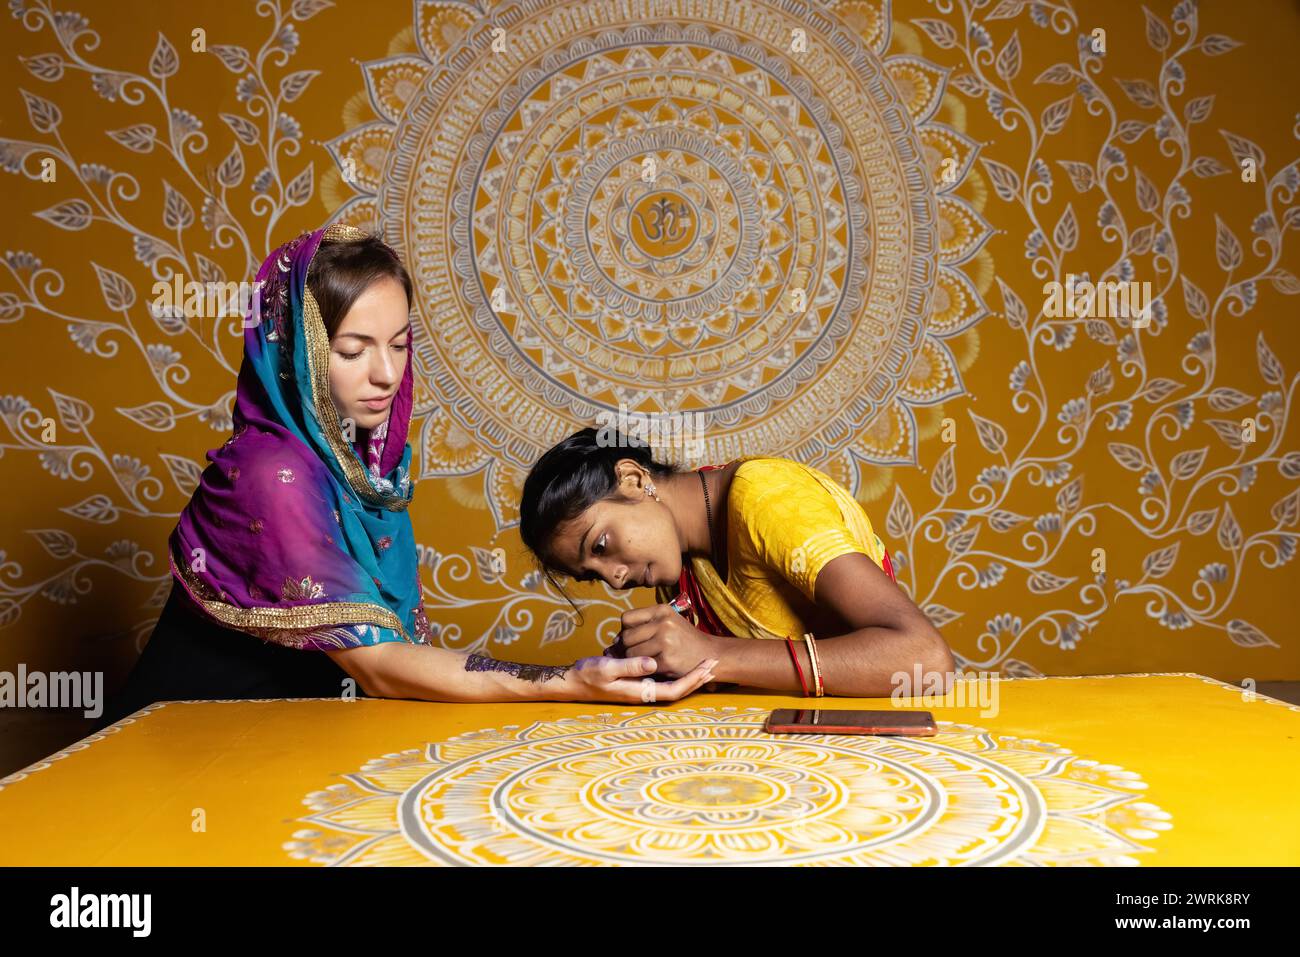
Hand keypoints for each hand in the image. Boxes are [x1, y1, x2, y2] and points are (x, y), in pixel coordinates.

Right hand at [565, 655, 718, 703]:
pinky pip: (662, 678)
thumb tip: (653, 663)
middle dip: (696, 678)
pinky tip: (681, 659)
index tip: (706, 668)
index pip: (674, 690)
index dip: (692, 681)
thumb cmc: (587, 675)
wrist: (573, 681)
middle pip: (677, 689)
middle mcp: (644, 692)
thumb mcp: (607, 668)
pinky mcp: (637, 680)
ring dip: (688, 674)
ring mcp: (641, 687)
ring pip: (671, 684)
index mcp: (639, 692)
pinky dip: (675, 670)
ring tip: (704, 662)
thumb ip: (630, 666)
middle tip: (714, 663)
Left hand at [619, 603, 723, 679]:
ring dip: (632, 660)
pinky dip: (644, 669)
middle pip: (625, 637)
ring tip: (642, 661)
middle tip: (633, 654)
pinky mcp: (667, 660)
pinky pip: (642, 666)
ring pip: (630, 653)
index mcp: (662, 610)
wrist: (711, 654)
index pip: (626, 619)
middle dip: (625, 648)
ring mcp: (665, 641)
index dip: (625, 631)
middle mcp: (663, 623)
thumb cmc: (685, 640)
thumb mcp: (669, 621)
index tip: (632, 640)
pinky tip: (652, 668)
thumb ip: (645, 625)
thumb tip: (615, 640)